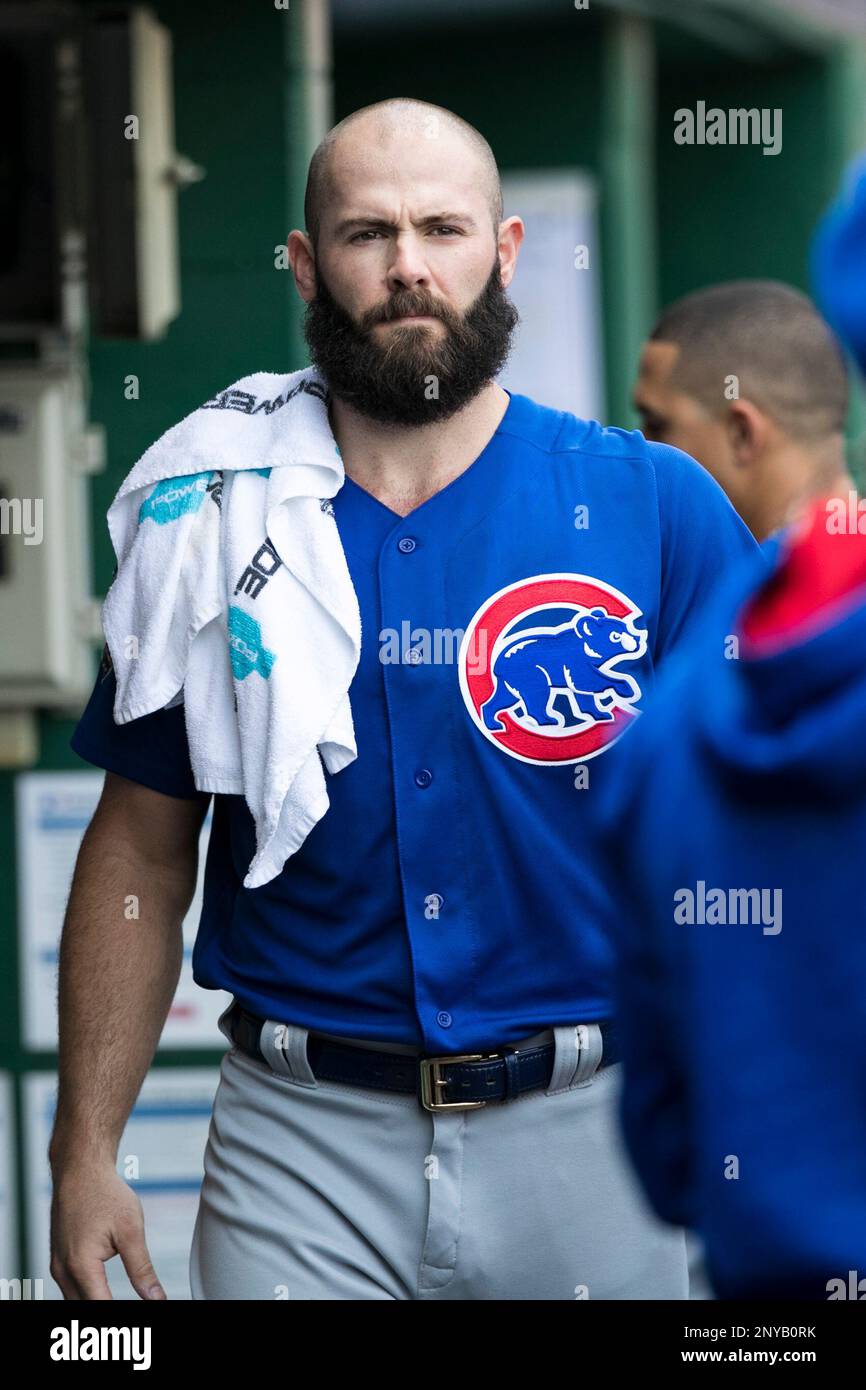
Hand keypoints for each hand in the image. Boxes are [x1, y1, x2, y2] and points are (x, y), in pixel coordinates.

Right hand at [50, 1162, 166, 1300]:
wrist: (80, 1170)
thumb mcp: (131, 1230)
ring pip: (76, 1301)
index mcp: (81, 1266)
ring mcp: (57, 1267)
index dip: (122, 1316)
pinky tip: (104, 1292)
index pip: (101, 1308)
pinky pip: (71, 1289)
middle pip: (86, 1308)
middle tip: (139, 1302)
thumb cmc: (106, 1194)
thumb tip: (157, 1298)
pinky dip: (88, 1294)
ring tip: (122, 1300)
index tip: (142, 1312)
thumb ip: (142, 1268)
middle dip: (108, 1312)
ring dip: (97, 1303)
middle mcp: (64, 1271)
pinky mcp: (58, 1261)